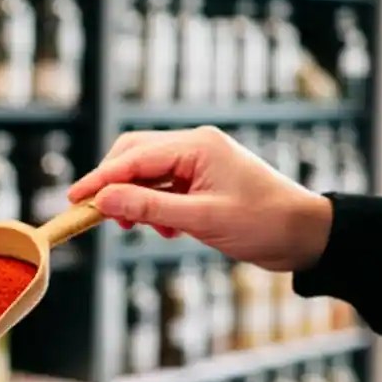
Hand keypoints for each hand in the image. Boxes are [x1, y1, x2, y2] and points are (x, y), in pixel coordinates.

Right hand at [69, 127, 333, 270]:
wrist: (306, 235)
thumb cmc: (263, 223)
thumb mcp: (202, 219)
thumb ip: (149, 207)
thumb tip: (104, 201)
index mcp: (197, 146)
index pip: (133, 157)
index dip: (100, 179)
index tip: (74, 199)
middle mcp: (195, 146)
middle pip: (134, 155)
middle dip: (114, 185)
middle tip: (100, 216)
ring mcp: (199, 161)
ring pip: (146, 172)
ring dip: (134, 199)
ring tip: (137, 227)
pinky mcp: (202, 179)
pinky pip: (163, 185)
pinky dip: (153, 206)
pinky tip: (163, 228)